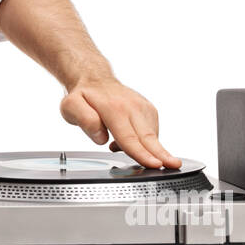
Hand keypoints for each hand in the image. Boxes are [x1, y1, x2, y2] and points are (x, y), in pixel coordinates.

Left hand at [60, 77, 180, 168]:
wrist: (95, 79)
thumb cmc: (84, 96)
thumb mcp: (71, 107)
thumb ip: (84, 120)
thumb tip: (101, 137)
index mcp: (114, 109)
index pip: (129, 138)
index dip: (142, 154)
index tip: (154, 164)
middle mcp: (132, 107)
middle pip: (148, 138)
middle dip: (161, 155)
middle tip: (174, 165)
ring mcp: (143, 107)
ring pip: (152, 136)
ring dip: (148, 150)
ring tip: (117, 145)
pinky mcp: (149, 110)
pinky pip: (152, 132)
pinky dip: (145, 142)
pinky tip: (128, 140)